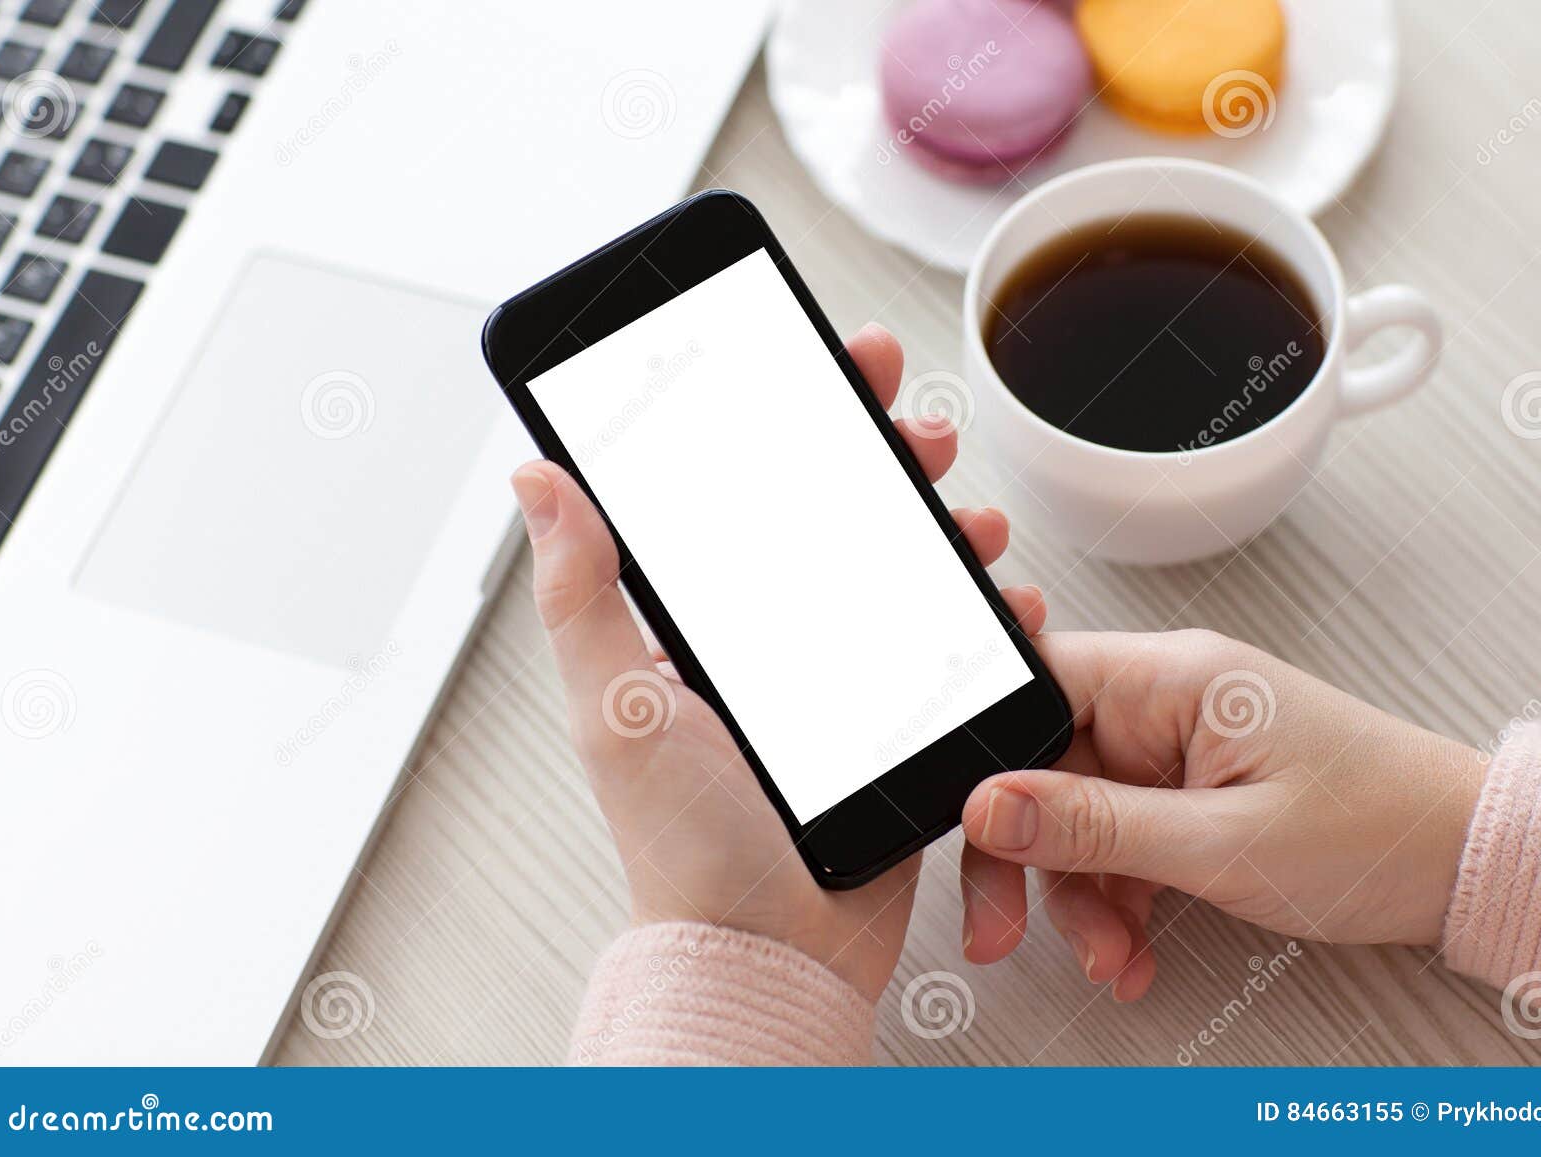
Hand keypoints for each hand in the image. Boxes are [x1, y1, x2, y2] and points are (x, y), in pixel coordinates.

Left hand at [510, 324, 1048, 1001]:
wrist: (770, 949)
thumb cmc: (683, 841)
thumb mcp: (615, 703)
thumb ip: (582, 592)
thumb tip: (537, 478)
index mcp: (707, 620)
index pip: (751, 489)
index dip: (795, 414)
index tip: (832, 361)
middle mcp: (777, 637)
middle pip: (838, 513)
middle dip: (885, 451)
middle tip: (917, 425)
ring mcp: (843, 676)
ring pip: (904, 567)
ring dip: (944, 522)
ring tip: (970, 511)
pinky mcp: (899, 718)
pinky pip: (951, 645)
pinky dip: (986, 612)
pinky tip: (1004, 595)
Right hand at [959, 629, 1486, 1000]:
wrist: (1465, 861)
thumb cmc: (1372, 830)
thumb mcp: (1219, 843)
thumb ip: (1092, 826)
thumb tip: (984, 805)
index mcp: (1168, 677)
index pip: (1030, 683)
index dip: (981, 752)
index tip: (963, 827)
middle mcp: (1161, 700)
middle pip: (1040, 764)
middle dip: (1019, 854)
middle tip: (998, 931)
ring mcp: (1172, 748)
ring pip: (1072, 815)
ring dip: (1076, 896)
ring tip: (1109, 959)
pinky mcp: (1184, 792)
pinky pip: (1116, 841)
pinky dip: (1115, 902)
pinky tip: (1132, 951)